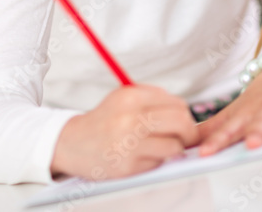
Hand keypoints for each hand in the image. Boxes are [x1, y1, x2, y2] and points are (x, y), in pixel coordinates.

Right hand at [50, 84, 198, 180]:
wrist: (71, 143)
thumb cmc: (105, 121)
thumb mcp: (124, 98)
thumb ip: (153, 99)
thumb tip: (185, 110)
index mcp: (132, 97)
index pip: (176, 103)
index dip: (186, 115)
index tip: (185, 122)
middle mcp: (130, 117)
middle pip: (181, 121)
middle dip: (189, 132)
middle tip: (187, 137)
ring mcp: (129, 142)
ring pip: (174, 144)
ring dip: (176, 148)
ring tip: (168, 147)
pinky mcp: (128, 164)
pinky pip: (159, 161)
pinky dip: (160, 160)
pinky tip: (149, 156)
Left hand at [196, 48, 261, 155]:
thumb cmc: (255, 102)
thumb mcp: (232, 114)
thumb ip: (209, 131)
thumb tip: (180, 144)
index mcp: (245, 117)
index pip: (227, 131)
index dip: (215, 142)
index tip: (205, 154)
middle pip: (260, 123)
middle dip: (257, 133)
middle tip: (254, 144)